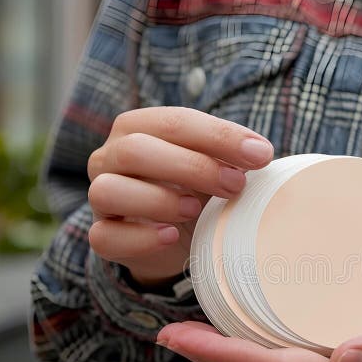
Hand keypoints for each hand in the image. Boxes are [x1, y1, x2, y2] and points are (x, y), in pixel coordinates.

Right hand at [87, 107, 273, 285]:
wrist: (180, 238)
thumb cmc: (198, 190)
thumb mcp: (216, 167)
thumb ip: (232, 156)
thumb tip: (260, 152)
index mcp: (138, 128)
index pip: (174, 122)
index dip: (219, 136)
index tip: (261, 155)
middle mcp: (110, 157)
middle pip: (136, 150)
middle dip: (192, 166)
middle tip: (235, 185)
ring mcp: (100, 197)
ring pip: (108, 191)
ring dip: (157, 199)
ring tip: (194, 209)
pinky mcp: (103, 235)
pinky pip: (105, 237)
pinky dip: (140, 237)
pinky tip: (171, 235)